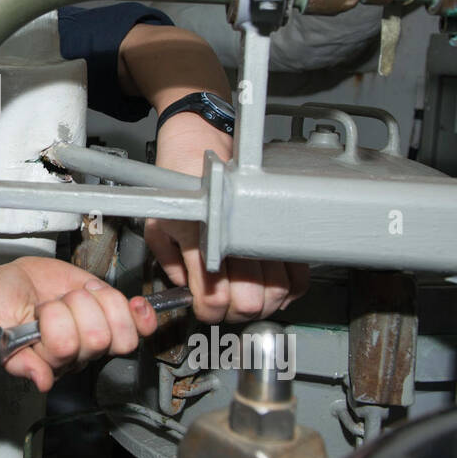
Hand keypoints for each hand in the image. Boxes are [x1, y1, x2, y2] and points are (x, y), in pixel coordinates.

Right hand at [0, 256, 158, 392]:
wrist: (7, 282)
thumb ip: (13, 355)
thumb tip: (41, 380)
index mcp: (48, 362)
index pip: (66, 347)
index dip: (53, 323)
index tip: (36, 313)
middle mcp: (76, 354)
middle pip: (97, 338)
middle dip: (72, 308)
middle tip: (53, 304)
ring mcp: (95, 334)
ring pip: (119, 328)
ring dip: (97, 301)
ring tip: (74, 296)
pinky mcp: (110, 315)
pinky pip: (141, 326)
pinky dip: (142, 315)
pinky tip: (135, 305)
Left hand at [147, 114, 309, 322]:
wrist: (203, 144)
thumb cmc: (178, 182)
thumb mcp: (158, 224)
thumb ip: (168, 263)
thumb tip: (185, 288)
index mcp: (200, 238)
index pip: (214, 298)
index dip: (209, 313)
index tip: (205, 309)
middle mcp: (235, 238)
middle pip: (250, 303)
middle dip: (235, 312)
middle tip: (226, 305)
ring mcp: (261, 234)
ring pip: (276, 293)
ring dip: (262, 304)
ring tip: (246, 296)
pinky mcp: (282, 230)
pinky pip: (298, 275)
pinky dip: (288, 290)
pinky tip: (271, 288)